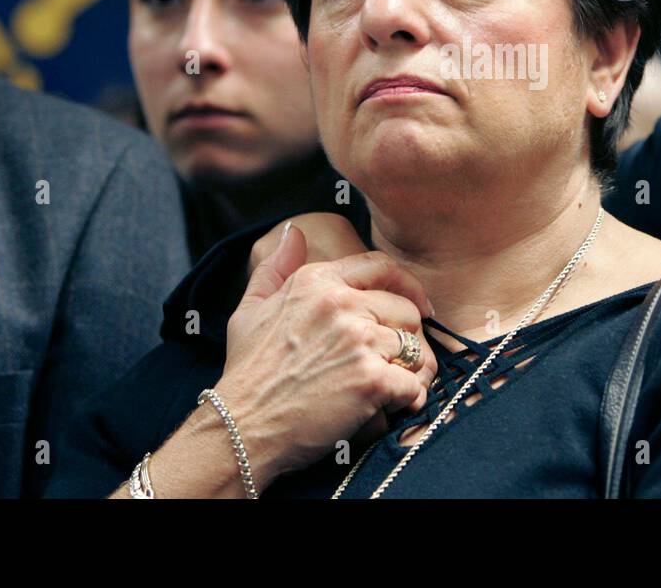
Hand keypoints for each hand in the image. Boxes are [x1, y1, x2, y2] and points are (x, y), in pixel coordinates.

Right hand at [216, 224, 437, 489]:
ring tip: (399, 386)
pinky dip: (410, 398)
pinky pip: (413, 384)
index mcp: (316, 281)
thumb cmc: (247, 372)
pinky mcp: (371, 379)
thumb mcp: (249, 309)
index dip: (408, 286)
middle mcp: (341, 304)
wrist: (241, 427)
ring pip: (414, 347)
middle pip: (406, 309)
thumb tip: (293, 233)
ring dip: (411, 369)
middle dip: (408, 336)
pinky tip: (396, 406)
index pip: (381, 266)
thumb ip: (275, 267)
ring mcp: (358, 341)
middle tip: (400, 360)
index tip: (419, 305)